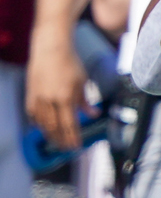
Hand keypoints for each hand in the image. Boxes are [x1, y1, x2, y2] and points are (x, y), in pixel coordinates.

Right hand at [26, 32, 90, 151]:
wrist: (50, 48)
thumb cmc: (70, 64)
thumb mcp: (83, 82)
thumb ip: (86, 102)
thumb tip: (94, 115)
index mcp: (65, 98)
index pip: (69, 124)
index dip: (72, 138)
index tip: (76, 146)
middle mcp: (50, 100)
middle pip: (55, 127)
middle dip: (61, 140)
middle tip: (67, 148)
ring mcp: (38, 97)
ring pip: (42, 122)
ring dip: (50, 134)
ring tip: (56, 141)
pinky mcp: (30, 93)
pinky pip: (32, 113)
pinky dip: (38, 123)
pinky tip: (42, 128)